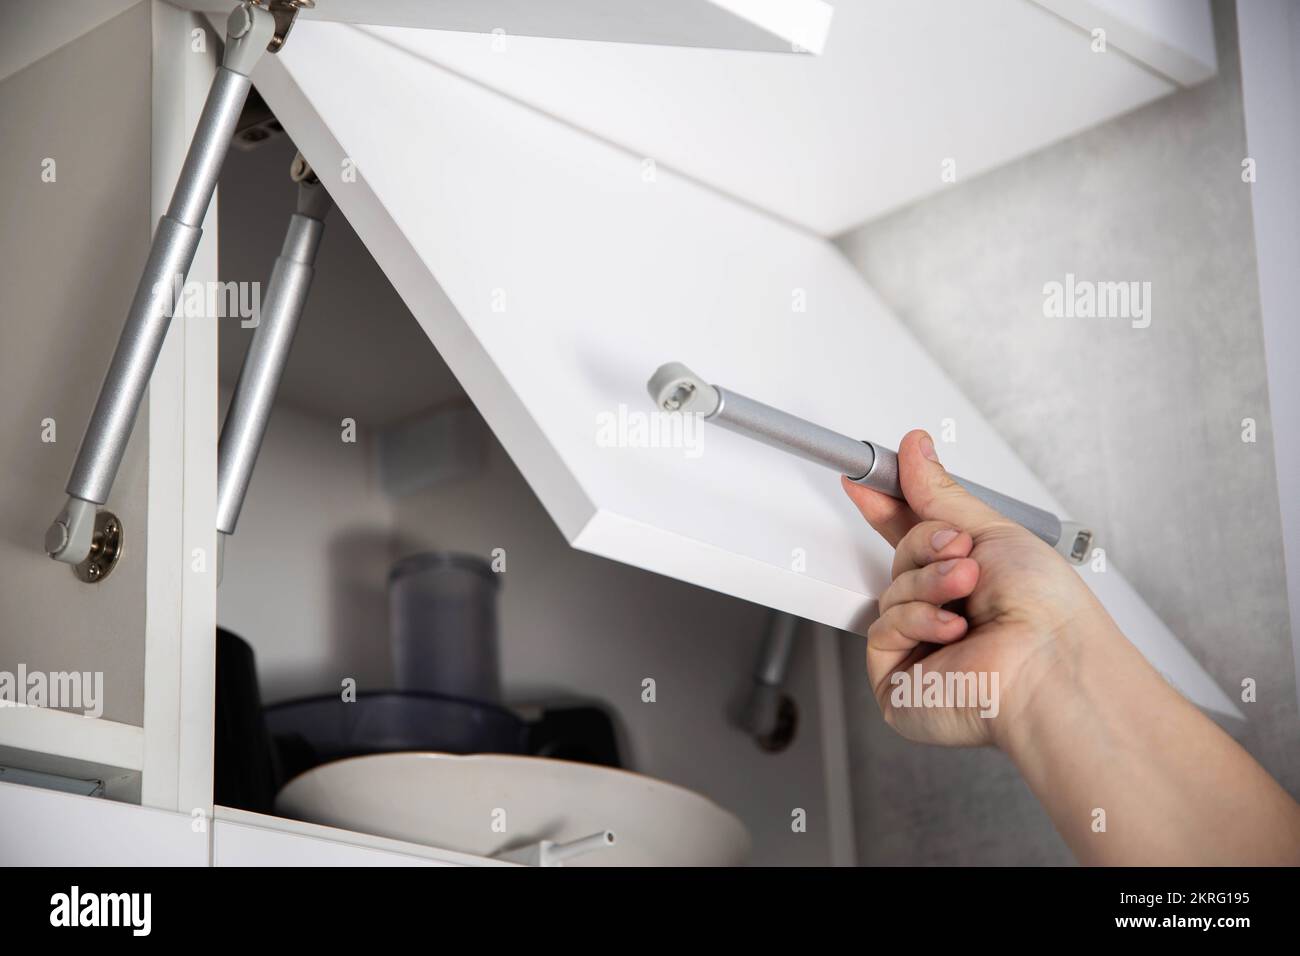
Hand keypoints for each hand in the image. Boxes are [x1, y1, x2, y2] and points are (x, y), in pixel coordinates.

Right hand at [842, 429, 1120, 747]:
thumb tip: (915, 451)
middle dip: (925, 546)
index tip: (868, 478)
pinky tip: (952, 630)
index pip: (914, 537)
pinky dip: (917, 621)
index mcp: (972, 579)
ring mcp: (922, 649)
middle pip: (901, 558)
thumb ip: (940, 493)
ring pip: (892, 592)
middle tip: (957, 548)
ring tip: (966, 588)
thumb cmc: (1047, 612)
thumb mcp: (992, 531)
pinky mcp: (900, 682)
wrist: (1052, 662)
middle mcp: (947, 613)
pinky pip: (882, 630)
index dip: (888, 506)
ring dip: (928, 583)